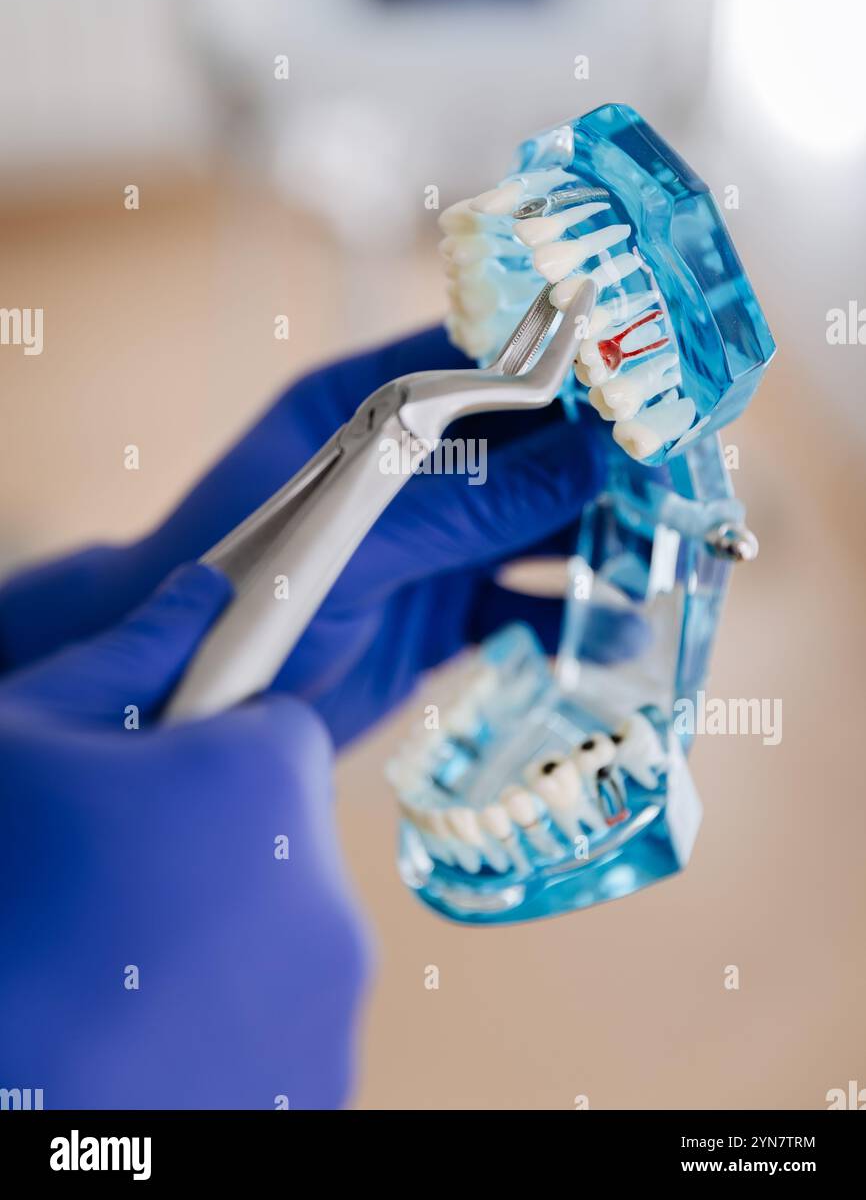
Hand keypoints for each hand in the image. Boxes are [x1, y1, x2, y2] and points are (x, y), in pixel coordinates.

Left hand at [0, 326, 644, 744]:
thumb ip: (467, 505)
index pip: (487, 367)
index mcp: (374, 411)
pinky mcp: (438, 617)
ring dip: (599, 543)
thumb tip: (591, 458)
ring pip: (538, 530)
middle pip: (531, 450)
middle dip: (604, 464)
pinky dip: (567, 619)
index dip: (566, 370)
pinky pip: (520, 607)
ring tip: (671, 558)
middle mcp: (413, 471)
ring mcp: (430, 545)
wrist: (182, 700)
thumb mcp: (355, 540)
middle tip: (684, 484)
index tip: (646, 383)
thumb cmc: (240, 592)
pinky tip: (614, 634)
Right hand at [0, 565, 370, 1108]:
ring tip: (115, 967)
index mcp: (265, 784)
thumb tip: (207, 591)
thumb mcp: (25, 735)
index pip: (279, 732)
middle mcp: (327, 896)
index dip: (211, 749)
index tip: (154, 784)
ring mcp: (327, 1011)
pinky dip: (233, 1025)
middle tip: (116, 884)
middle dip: (218, 844)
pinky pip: (287, 1023)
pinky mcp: (316, 1093)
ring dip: (226, 938)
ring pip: (288, 930)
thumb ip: (133, 653)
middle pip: (285, 835)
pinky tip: (139, 1033)